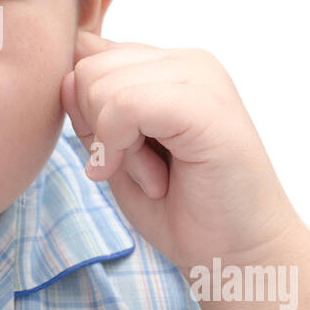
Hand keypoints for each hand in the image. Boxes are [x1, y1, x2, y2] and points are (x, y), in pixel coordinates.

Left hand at [60, 30, 300, 270]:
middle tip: (145, 169)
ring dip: (115, 148)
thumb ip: (90, 106)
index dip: (87, 117)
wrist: (236, 257)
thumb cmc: (178, 209)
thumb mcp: (115, 152)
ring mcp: (201, 77)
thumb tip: (73, 52)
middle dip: (98, 131)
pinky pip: (125, 106)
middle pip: (87, 70)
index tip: (123, 157)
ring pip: (101, 87)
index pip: (87, 58)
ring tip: (158, 176)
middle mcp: (187, 61)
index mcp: (167, 66)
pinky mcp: (206, 104)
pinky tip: (154, 180)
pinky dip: (123, 151)